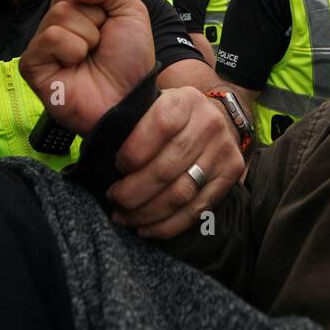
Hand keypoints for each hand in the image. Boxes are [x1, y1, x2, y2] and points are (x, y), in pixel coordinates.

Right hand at [19, 0, 155, 134]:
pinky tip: (75, 66)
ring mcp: (42, 43)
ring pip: (60, 13)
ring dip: (87, 37)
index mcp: (77, 8)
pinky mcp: (32, 64)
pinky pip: (51, 37)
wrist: (130, 97)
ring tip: (89, 57)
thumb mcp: (131, 10)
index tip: (109, 23)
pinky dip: (73, 50)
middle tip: (100, 43)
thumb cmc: (130, 59)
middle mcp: (57, 22)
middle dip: (95, 17)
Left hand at [106, 86, 244, 239]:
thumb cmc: (172, 116)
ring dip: (146, 212)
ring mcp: (223, 152)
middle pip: (166, 168)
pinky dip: (167, 225)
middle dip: (133, 191)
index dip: (134, 152)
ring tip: (124, 216)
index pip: (160, 126)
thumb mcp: (154, 103)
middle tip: (113, 199)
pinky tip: (145, 227)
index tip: (116, 167)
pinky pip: (196, 210)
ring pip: (180, 194)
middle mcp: (209, 124)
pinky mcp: (229, 177)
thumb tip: (100, 144)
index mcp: (186, 101)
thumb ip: (133, 118)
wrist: (218, 118)